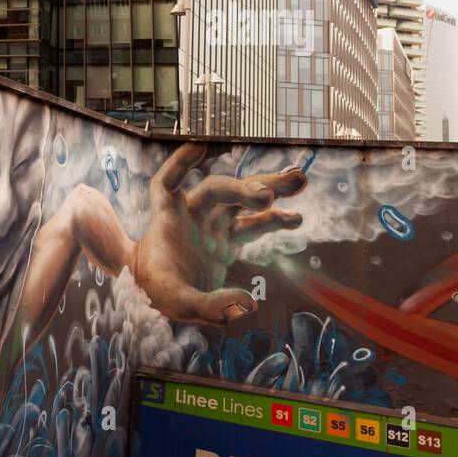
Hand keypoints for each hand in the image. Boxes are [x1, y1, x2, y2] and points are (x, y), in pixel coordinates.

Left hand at [134, 144, 305, 324]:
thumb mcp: (177, 304)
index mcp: (168, 221)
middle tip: (268, 195)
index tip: (199, 149)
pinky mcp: (227, 241)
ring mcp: (212, 225)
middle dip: (242, 190)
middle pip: (216, 191)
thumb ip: (209, 306)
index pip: (167, 185)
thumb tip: (248, 304)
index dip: (179, 166)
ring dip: (268, 189)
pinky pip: (253, 224)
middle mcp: (192, 216)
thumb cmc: (157, 291)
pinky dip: (274, 220)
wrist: (158, 296)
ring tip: (300, 181)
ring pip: (241, 200)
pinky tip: (297, 219)